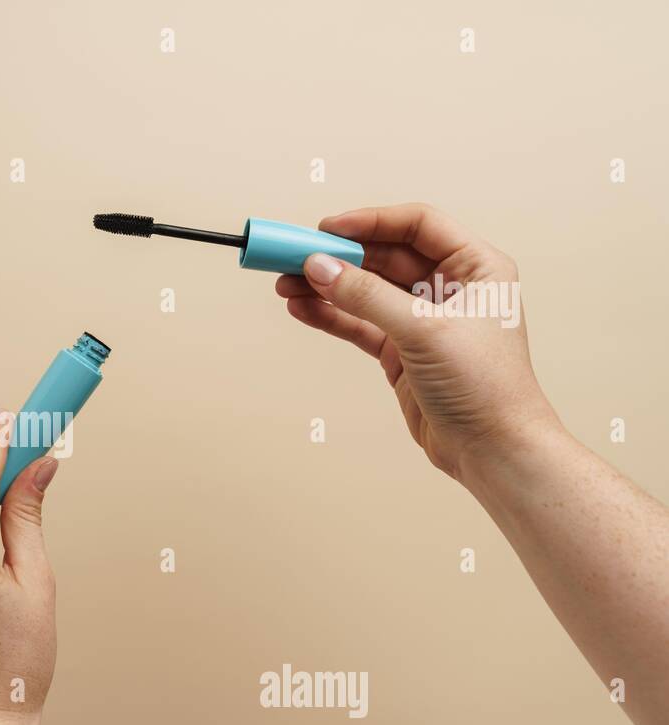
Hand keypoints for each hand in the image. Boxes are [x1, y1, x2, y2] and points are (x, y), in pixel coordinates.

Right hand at [275, 203, 562, 483]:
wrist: (492, 450)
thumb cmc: (485, 386)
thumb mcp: (424, 331)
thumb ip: (368, 297)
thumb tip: (320, 268)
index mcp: (476, 266)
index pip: (417, 225)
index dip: (370, 222)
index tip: (326, 229)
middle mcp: (450, 287)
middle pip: (384, 256)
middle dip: (339, 256)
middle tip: (293, 256)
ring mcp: (423, 320)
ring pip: (366, 291)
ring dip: (327, 286)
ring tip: (285, 284)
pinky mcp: (402, 351)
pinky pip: (360, 323)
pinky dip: (331, 316)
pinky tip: (302, 309)